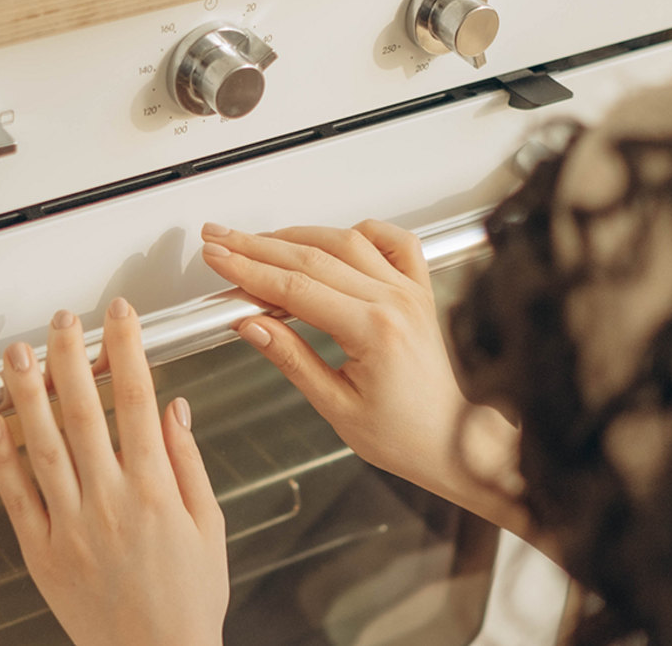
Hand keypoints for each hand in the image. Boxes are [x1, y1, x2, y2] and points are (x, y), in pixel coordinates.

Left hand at [0, 298, 227, 645]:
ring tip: (18, 353)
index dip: (127, 349)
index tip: (120, 317)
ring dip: (28, 392)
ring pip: (43, 444)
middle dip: (71, 355)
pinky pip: (16, 494)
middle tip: (63, 321)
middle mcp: (109, 501)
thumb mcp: (211, 525)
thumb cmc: (186, 599)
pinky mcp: (42, 551)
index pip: (138, 400)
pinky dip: (1, 454)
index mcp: (155, 490)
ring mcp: (71, 525)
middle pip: (84, 410)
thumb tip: (176, 409)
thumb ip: (189, 462)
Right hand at [200, 220, 529, 534]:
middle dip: (257, 246)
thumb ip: (292, 358)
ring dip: (297, 235)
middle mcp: (394, 301)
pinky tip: (336, 235)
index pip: (295, 286)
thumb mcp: (336, 407)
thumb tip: (252, 325)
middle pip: (312, 256)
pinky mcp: (419, 291)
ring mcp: (409, 291)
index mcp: (373, 330)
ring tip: (258, 239)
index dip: (249, 269)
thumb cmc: (406, 435)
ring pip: (346, 241)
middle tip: (221, 240)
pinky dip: (363, 231)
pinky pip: (395, 242)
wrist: (453, 441)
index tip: (218, 259)